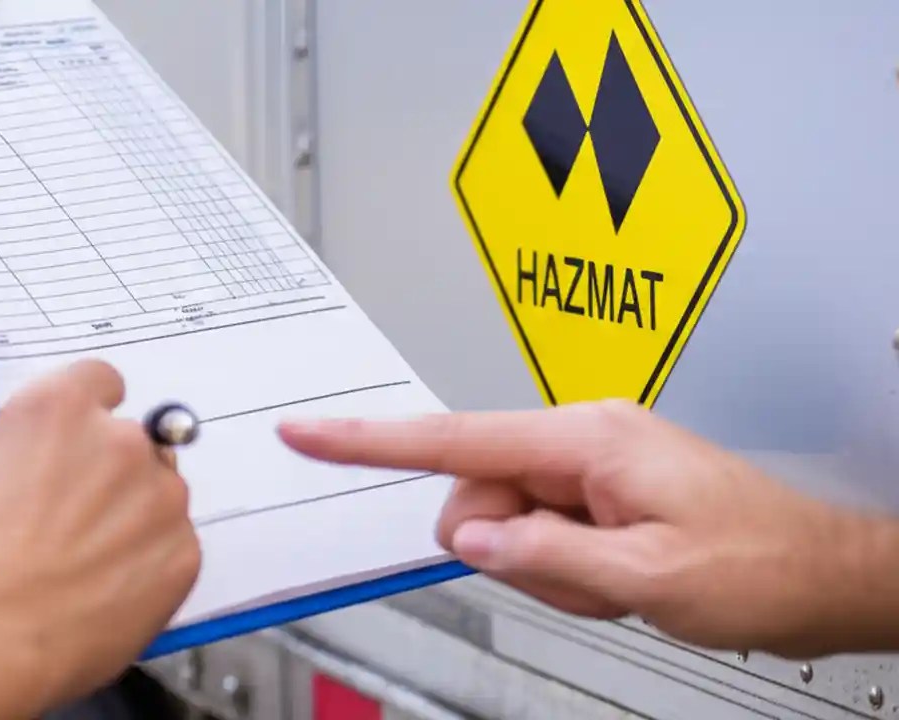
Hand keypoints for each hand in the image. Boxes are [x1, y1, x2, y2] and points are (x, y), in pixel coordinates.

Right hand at [0, 360, 200, 713]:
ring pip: (160, 498)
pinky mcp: (182, 552)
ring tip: (90, 567)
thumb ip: (23, 463)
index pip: (101, 381)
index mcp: (58, 409)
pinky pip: (175, 550)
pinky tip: (110, 595)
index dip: (92, 414)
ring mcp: (159, 497)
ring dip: (138, 521)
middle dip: (114, 477)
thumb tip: (32, 480)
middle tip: (79, 521)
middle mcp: (119, 440)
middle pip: (136, 444)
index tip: (86, 438)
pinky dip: (152, 568)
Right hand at [280, 399, 898, 657]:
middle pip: (475, 493)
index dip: (372, 440)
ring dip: (544, 565)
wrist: (819, 574)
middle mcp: (582, 438)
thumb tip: (469, 537)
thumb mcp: (647, 578)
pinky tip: (614, 575)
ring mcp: (588, 464)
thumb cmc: (758, 563)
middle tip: (581, 575)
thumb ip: (545, 555)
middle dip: (507, 547)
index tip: (312, 433)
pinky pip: (538, 531)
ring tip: (614, 578)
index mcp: (588, 438)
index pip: (455, 438)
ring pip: (504, 520)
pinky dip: (563, 567)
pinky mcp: (595, 491)